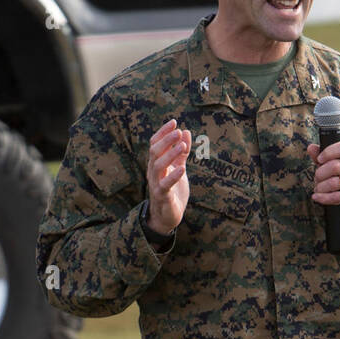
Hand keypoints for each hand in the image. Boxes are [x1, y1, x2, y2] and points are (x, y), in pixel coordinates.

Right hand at [147, 119, 190, 233]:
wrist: (167, 217)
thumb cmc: (172, 191)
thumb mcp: (179, 168)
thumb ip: (181, 153)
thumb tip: (186, 132)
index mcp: (156, 164)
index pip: (155, 143)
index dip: (163, 132)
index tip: (174, 122)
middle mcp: (153, 172)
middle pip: (155, 152)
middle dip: (166, 140)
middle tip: (178, 131)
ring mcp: (156, 183)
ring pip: (158, 165)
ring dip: (170, 154)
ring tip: (181, 145)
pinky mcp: (162, 196)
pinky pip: (165, 184)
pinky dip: (173, 175)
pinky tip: (182, 168)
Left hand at [308, 140, 339, 234]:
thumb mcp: (334, 167)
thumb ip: (323, 158)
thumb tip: (310, 147)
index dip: (328, 153)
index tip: (319, 160)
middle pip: (335, 166)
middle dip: (320, 173)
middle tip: (316, 179)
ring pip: (334, 182)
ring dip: (321, 187)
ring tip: (317, 189)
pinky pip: (337, 196)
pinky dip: (323, 197)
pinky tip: (316, 197)